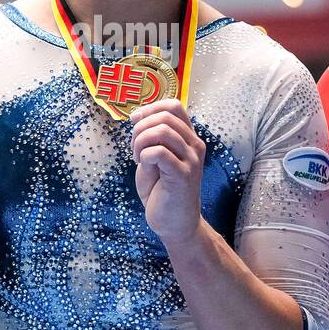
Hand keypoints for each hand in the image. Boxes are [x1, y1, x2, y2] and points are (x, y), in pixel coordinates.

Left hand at [129, 98, 205, 246]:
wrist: (174, 223)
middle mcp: (195, 145)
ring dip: (140, 141)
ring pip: (161, 131)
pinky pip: (159, 152)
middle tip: (133, 148)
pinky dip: (144, 155)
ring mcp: (191, 160)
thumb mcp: (155, 158)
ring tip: (137, 157)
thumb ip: (153, 137)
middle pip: (165, 116)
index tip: (134, 121)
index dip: (150, 108)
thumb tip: (139, 117)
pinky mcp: (183, 175)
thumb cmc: (162, 191)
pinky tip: (143, 166)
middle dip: (140, 127)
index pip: (174, 106)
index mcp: (188, 138)